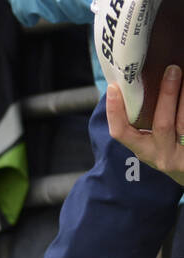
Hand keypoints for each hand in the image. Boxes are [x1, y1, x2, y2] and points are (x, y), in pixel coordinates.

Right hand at [107, 66, 183, 185]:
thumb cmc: (169, 150)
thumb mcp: (152, 143)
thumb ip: (143, 123)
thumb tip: (137, 89)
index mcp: (143, 151)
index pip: (121, 133)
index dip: (115, 112)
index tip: (113, 88)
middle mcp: (161, 156)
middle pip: (162, 124)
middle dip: (167, 95)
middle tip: (172, 70)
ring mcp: (181, 155)